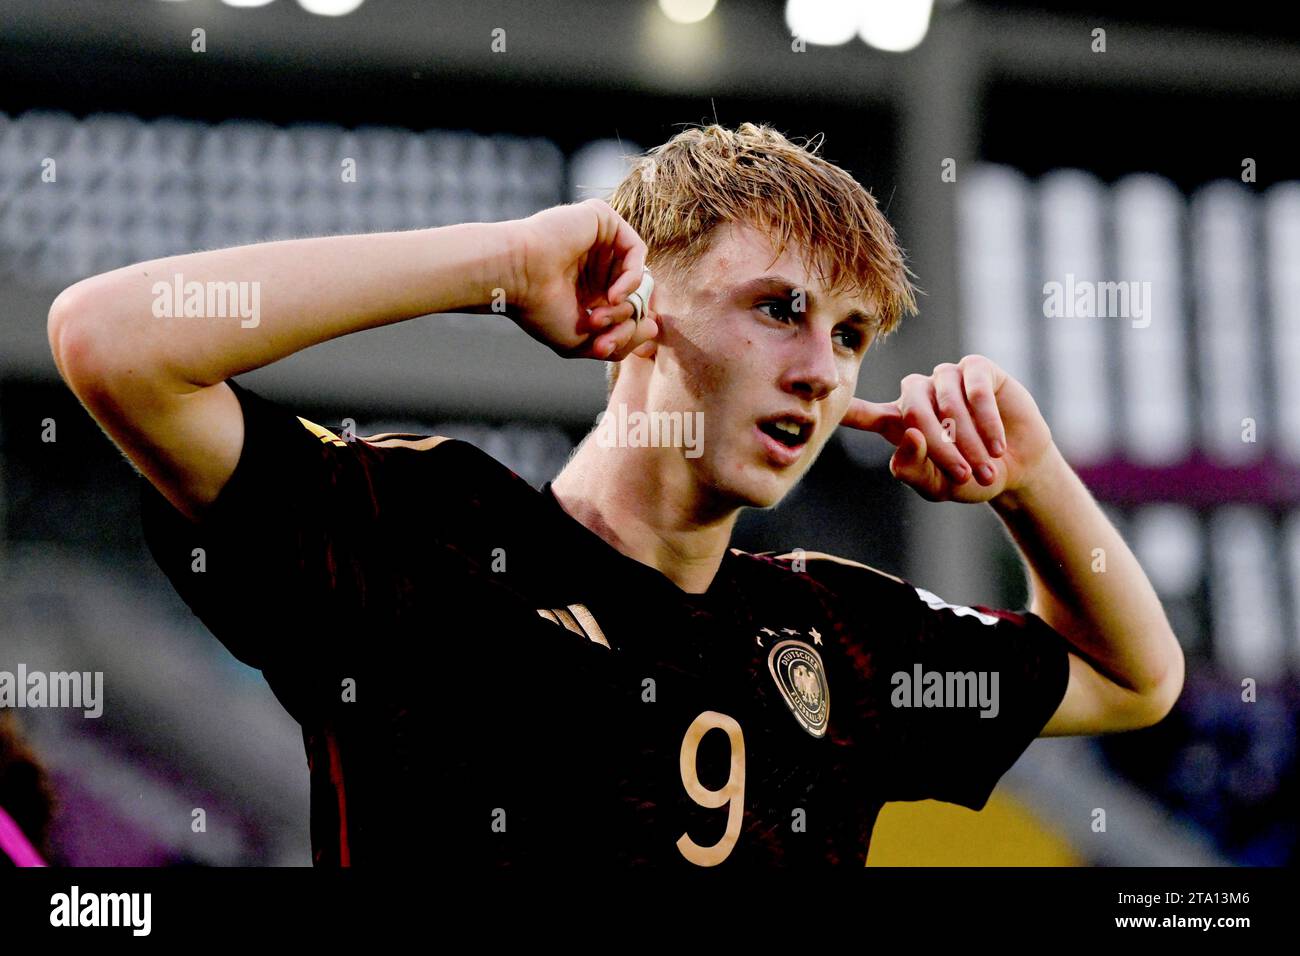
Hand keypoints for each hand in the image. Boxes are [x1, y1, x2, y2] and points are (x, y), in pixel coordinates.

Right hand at [507, 198, 659, 360]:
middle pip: (636, 294)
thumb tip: (655, 329)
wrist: (514, 277)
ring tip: (602, 314)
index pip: (628, 311)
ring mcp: (600, 241)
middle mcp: (597, 264)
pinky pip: (637, 250)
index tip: (604, 346)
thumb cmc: (539, 310)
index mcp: (589, 289)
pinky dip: (632, 278)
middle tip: (600, 332)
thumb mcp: (583, 341)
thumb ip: (622, 341)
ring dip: (626, 303)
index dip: (625, 332)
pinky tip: (614, 295)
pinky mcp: (602, 220)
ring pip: (638, 276)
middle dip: (624, 321)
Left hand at [839, 354, 1054, 503]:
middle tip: (964, 476)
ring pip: (945, 400)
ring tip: (986, 467)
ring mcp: (946, 378)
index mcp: (899, 423)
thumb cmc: (971, 477)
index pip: (863, 413)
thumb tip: (909, 435)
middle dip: (940, 447)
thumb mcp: (938, 485)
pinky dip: (987, 419)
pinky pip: (973, 388)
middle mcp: (918, 395)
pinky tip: (998, 444)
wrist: (1018, 469)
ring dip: (968, 438)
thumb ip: (914, 469)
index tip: (820, 403)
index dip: (847, 409)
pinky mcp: (977, 369)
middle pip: (911, 410)